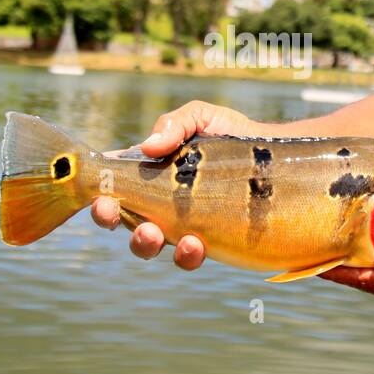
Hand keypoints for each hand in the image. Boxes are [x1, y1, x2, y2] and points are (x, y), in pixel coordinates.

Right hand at [90, 100, 257, 269]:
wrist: (275, 153)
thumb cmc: (230, 131)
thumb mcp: (200, 117)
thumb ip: (175, 124)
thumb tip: (150, 145)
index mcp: (149, 172)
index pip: (113, 185)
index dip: (99, 195)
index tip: (99, 198)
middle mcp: (158, 202)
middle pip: (123, 219)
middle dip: (113, 220)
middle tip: (112, 213)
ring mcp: (182, 224)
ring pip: (151, 244)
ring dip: (145, 243)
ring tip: (155, 235)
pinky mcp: (207, 241)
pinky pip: (188, 256)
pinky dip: (186, 254)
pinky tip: (196, 243)